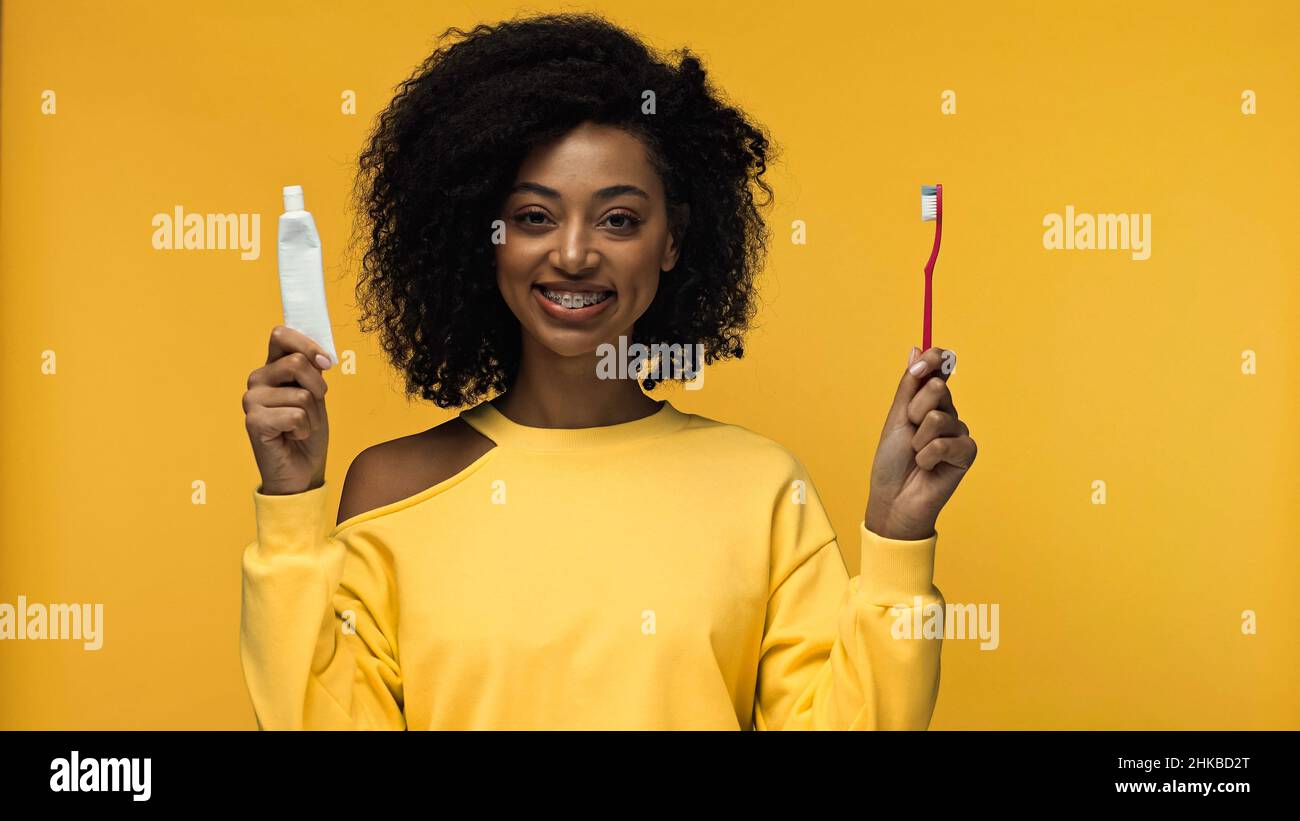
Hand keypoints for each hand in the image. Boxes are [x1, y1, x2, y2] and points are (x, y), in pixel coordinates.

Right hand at [243, 325, 332, 494]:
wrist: (301, 472)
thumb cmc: (308, 432)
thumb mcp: (316, 395)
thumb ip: (313, 370)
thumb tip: (320, 355)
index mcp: (271, 368)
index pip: (280, 335)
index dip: (307, 344)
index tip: (326, 362)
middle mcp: (257, 380)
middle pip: (297, 362)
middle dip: (318, 387)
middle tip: (314, 408)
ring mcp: (251, 400)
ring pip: (301, 394)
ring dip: (313, 415)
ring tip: (301, 427)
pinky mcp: (253, 421)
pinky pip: (296, 415)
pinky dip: (304, 430)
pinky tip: (292, 437)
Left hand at [864, 346, 976, 540]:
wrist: (894, 498)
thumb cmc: (891, 461)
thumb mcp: (896, 418)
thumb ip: (910, 385)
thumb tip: (917, 348)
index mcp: (929, 402)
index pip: (940, 369)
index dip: (934, 360)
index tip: (924, 361)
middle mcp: (947, 414)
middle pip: (938, 389)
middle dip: (914, 410)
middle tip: (908, 430)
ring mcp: (959, 433)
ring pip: (938, 417)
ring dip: (917, 438)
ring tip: (915, 455)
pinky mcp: (967, 454)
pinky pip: (945, 442)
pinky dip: (927, 456)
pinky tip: (926, 468)